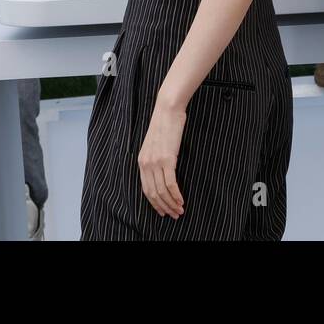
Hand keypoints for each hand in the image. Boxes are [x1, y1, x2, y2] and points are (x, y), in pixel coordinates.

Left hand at [137, 100, 185, 217]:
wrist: (167, 108)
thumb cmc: (165, 123)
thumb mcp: (155, 143)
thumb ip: (156, 157)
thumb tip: (163, 170)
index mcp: (141, 161)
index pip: (146, 189)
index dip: (155, 203)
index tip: (163, 210)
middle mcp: (146, 164)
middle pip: (153, 194)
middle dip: (163, 207)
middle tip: (174, 215)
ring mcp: (155, 162)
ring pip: (162, 191)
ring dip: (171, 203)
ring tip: (180, 210)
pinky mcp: (167, 159)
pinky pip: (171, 183)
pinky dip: (176, 195)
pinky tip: (182, 200)